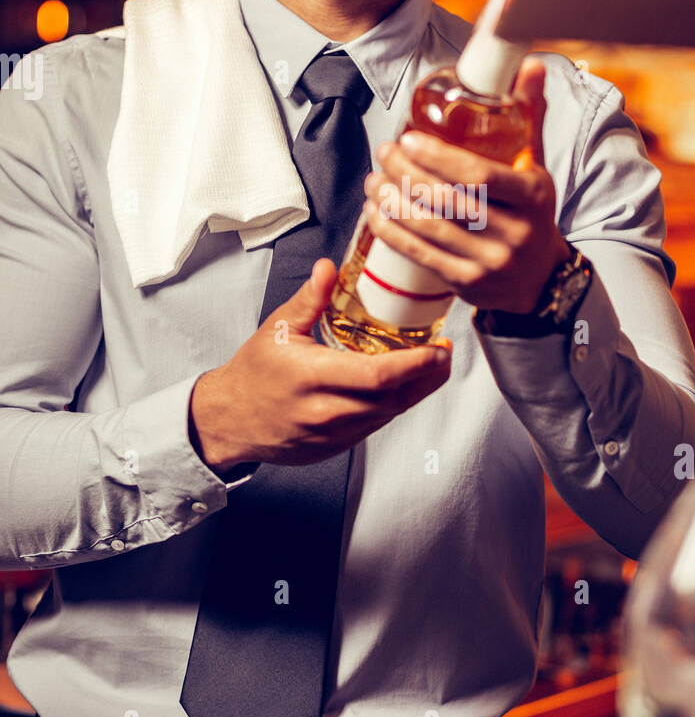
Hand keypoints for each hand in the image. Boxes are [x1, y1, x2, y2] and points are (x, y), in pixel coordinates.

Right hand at [189, 259, 451, 474]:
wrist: (229, 420)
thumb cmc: (253, 374)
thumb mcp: (278, 328)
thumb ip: (310, 298)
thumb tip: (329, 268)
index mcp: (313, 377)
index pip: (378, 375)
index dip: (416, 364)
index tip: (438, 349)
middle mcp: (325, 411)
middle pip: (393, 399)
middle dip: (426, 378)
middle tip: (443, 355)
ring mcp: (332, 434)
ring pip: (388, 415)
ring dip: (413, 392)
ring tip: (429, 367)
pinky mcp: (335, 448)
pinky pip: (374, 426)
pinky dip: (392, 405)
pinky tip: (400, 387)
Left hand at [363, 58, 571, 313]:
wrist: (540, 277)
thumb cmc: (531, 212)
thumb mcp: (536, 166)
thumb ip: (528, 116)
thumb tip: (529, 64)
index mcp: (533, 197)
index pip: (481, 176)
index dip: (439, 158)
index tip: (409, 139)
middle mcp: (515, 232)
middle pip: (448, 200)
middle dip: (406, 173)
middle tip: (384, 152)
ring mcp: (491, 262)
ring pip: (430, 228)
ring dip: (392, 202)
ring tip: (373, 180)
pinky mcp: (469, 284)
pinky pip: (422, 256)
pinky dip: (393, 233)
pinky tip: (375, 214)